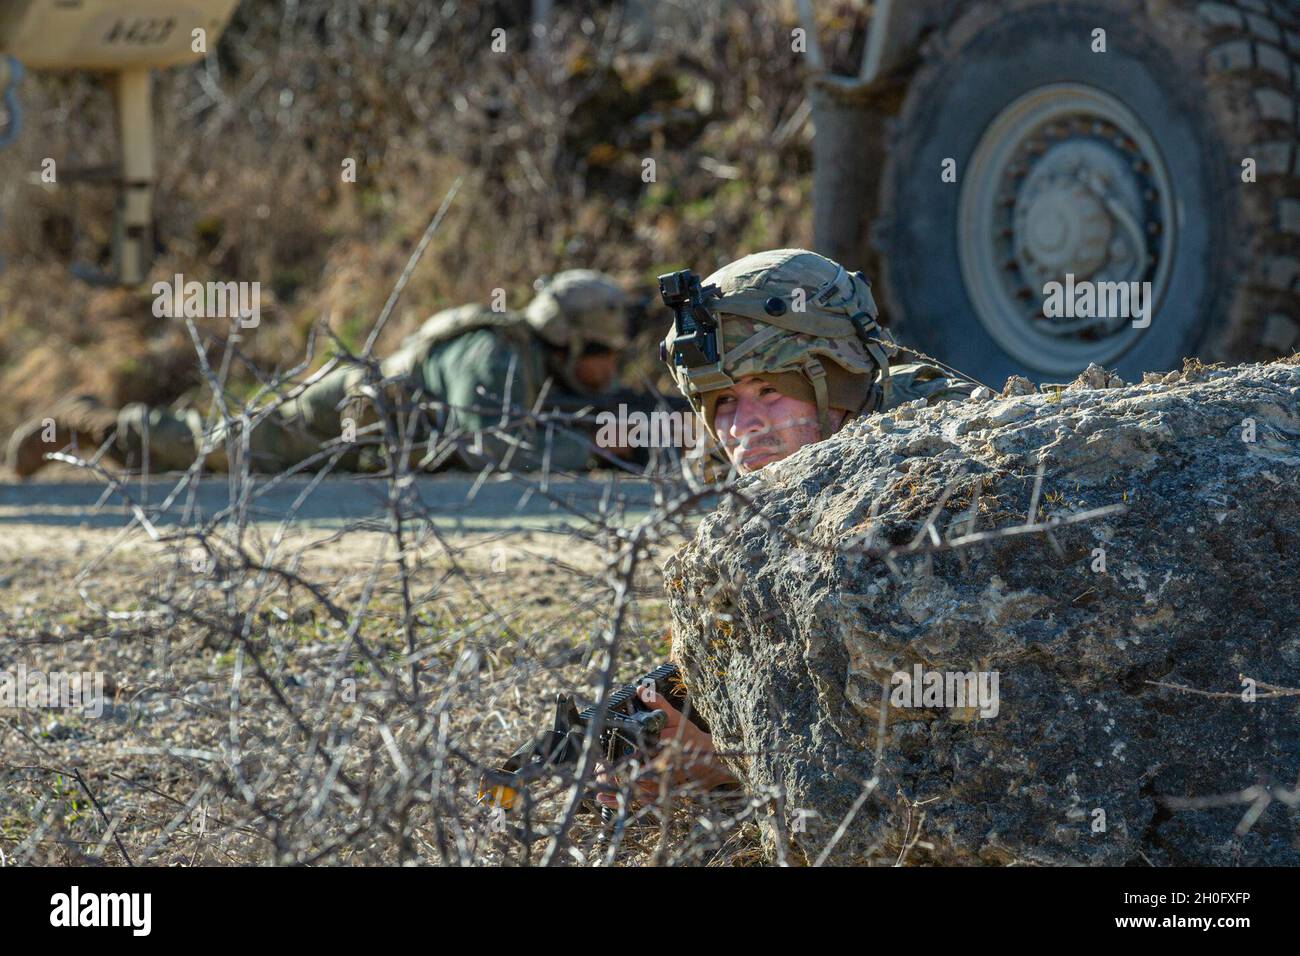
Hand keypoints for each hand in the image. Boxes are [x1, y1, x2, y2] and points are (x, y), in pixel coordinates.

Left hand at [595, 685, 735, 809]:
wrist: (715, 760)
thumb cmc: (693, 738)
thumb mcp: (677, 718)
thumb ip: (658, 705)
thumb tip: (640, 689)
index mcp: (664, 749)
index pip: (637, 757)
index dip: (618, 762)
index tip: (603, 762)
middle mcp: (664, 768)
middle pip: (633, 777)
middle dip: (614, 778)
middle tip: (597, 776)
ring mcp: (665, 783)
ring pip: (636, 792)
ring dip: (617, 792)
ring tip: (599, 791)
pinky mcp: (665, 793)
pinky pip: (643, 800)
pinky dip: (626, 802)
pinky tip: (611, 801)